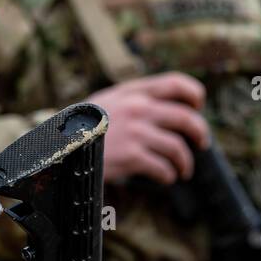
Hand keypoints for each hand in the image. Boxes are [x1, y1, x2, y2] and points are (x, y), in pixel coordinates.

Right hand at [88, 72, 210, 185]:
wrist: (58, 145)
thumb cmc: (82, 125)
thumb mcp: (106, 100)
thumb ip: (132, 99)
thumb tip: (162, 107)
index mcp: (132, 91)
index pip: (175, 82)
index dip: (194, 94)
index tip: (199, 106)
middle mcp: (138, 107)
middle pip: (186, 117)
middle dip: (200, 133)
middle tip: (202, 144)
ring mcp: (136, 131)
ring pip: (177, 146)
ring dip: (185, 162)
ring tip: (183, 170)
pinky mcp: (131, 156)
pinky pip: (163, 167)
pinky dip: (169, 175)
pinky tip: (166, 178)